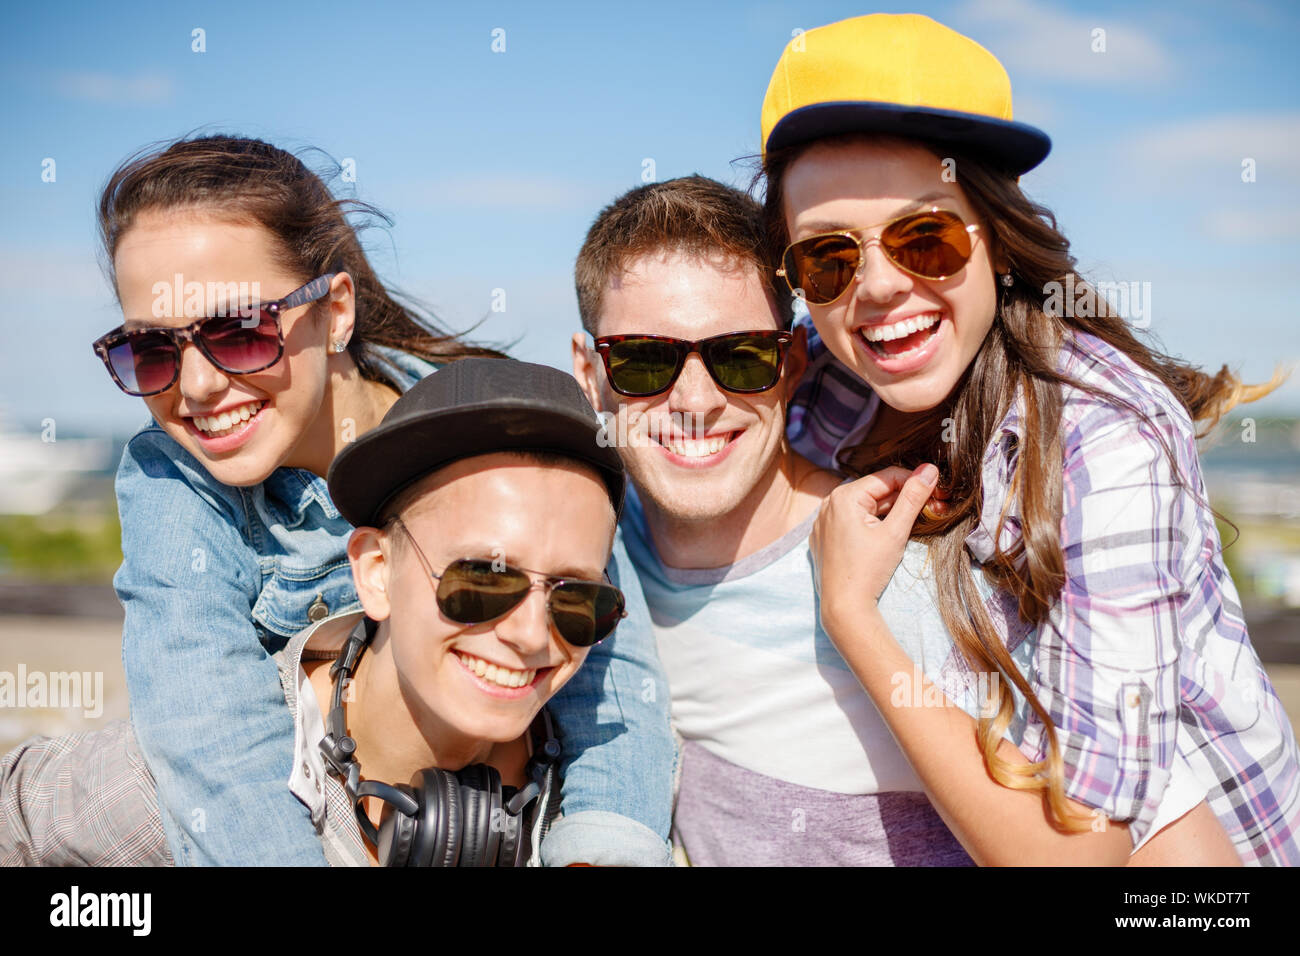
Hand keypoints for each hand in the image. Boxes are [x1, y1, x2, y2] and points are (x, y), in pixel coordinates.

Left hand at [809, 463, 940, 639]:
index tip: (937, 493)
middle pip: (876, 493)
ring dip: (889, 513)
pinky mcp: (824, 538)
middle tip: (932, 510)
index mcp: (844, 496)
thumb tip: (930, 469)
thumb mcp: (895, 532)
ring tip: (912, 525)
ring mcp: (824, 522)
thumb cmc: (868, 570)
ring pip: (865, 508)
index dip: (914, 482)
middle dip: (903, 500)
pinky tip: (885, 538)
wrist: (844, 608)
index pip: (887, 477)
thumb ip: (913, 498)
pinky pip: (851, 522)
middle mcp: (829, 504)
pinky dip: (870, 525)